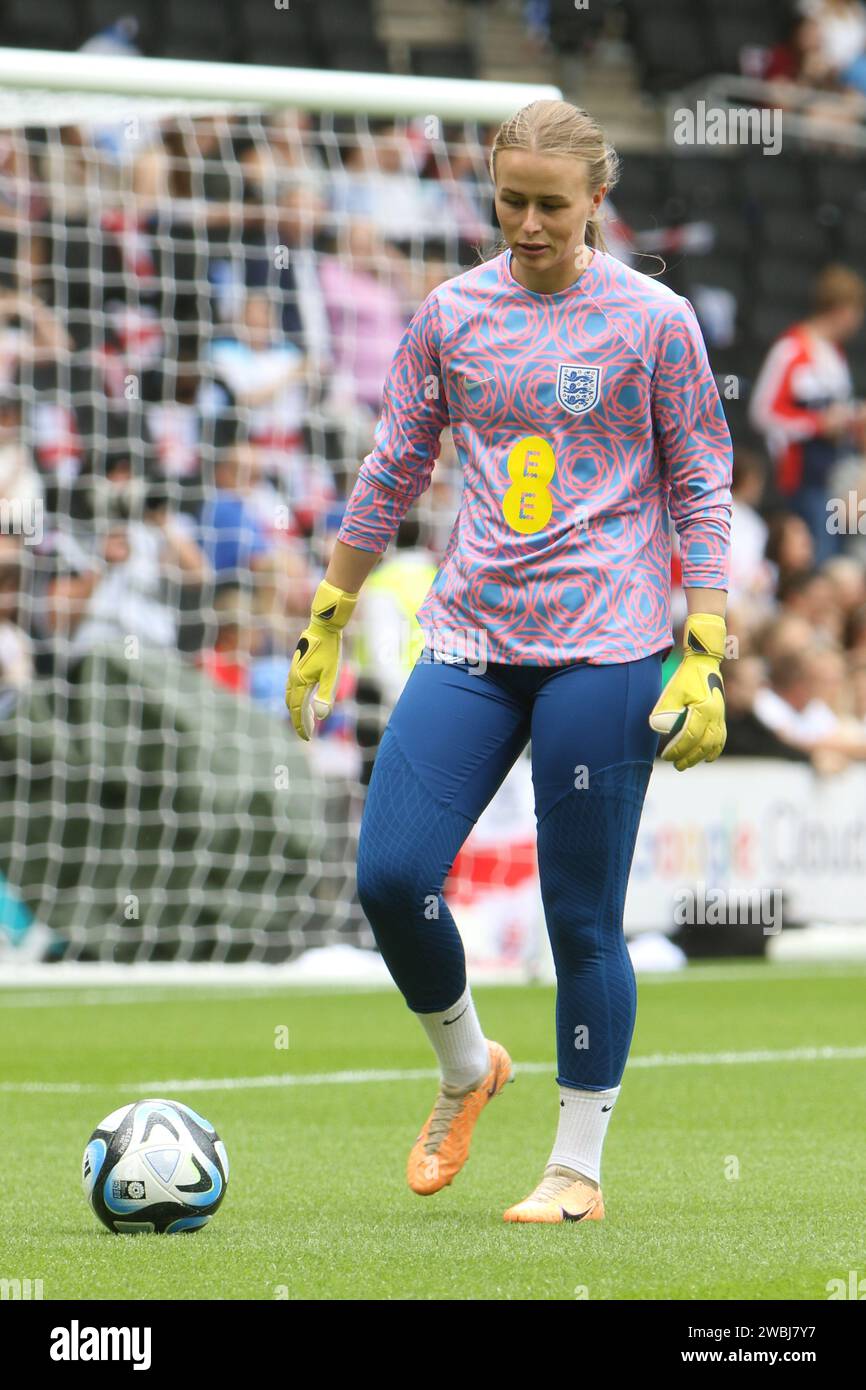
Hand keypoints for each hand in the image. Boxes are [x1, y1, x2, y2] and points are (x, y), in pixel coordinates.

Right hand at [285, 579, 358, 740]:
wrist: (324, 627)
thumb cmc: (330, 650)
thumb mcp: (332, 674)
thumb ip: (325, 695)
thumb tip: (321, 716)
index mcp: (300, 682)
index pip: (297, 710)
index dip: (302, 726)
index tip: (307, 739)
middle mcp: (293, 678)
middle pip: (292, 705)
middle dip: (299, 721)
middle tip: (308, 734)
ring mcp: (293, 671)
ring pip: (290, 696)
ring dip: (297, 710)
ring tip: (307, 720)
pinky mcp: (297, 666)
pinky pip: (293, 688)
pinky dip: (297, 699)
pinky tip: (306, 700)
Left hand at [649, 613, 726, 770]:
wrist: (704, 662)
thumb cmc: (685, 676)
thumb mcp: (672, 691)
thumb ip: (665, 710)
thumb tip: (657, 729)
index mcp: (703, 709)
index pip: (690, 737)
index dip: (678, 749)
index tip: (666, 756)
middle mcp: (716, 714)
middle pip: (704, 744)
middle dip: (689, 757)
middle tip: (676, 765)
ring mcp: (721, 715)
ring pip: (715, 743)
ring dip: (702, 756)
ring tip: (688, 763)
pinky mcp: (721, 715)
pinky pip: (722, 736)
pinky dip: (716, 749)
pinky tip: (709, 757)